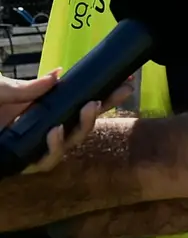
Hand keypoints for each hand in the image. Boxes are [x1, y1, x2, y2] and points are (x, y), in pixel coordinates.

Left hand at [0, 71, 129, 172]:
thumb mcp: (4, 90)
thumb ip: (31, 87)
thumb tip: (60, 74)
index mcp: (42, 112)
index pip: (79, 105)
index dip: (105, 96)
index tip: (126, 83)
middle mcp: (43, 131)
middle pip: (82, 125)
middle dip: (103, 109)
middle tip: (116, 93)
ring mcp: (34, 148)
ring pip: (71, 144)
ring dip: (84, 126)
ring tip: (89, 107)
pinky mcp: (22, 163)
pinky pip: (47, 161)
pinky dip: (55, 147)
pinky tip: (55, 132)